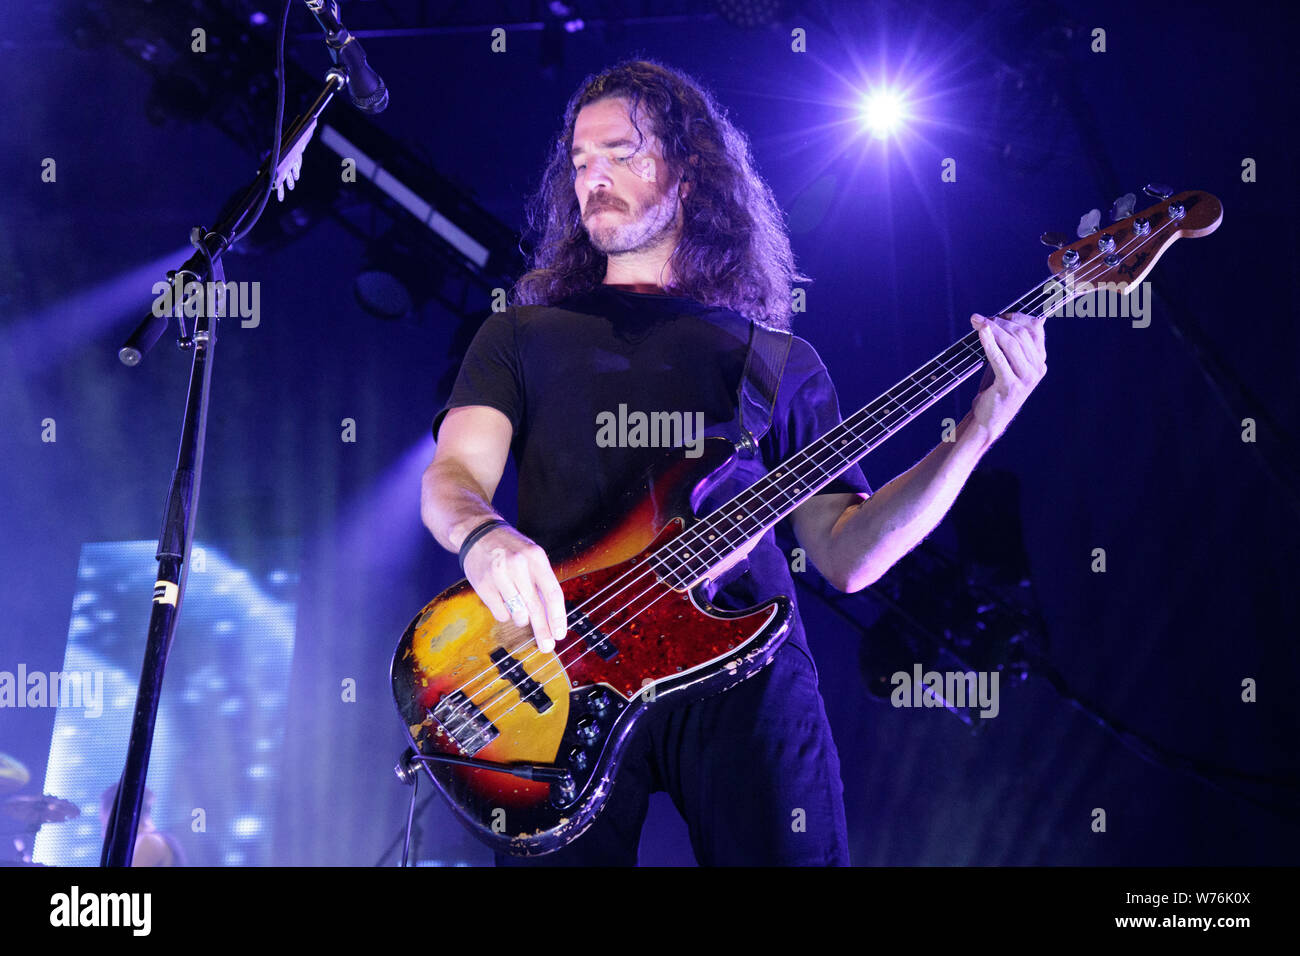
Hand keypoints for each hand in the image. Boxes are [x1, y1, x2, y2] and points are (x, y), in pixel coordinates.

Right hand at [461, 523, 567, 652]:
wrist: (478, 532)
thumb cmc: (511, 548)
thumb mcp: (531, 557)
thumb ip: (542, 583)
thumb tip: (552, 618)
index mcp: (536, 557)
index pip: (552, 593)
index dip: (557, 617)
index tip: (560, 634)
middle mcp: (518, 565)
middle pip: (536, 607)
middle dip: (543, 631)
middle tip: (547, 646)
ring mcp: (499, 575)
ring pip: (518, 613)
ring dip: (521, 618)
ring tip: (519, 607)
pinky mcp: (483, 585)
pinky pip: (501, 613)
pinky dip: (505, 613)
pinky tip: (503, 599)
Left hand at [969, 311, 1045, 443]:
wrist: (990, 419)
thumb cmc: (997, 388)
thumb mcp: (1011, 363)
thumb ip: (1018, 344)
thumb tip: (1030, 318)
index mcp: (1040, 361)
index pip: (1035, 328)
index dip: (1016, 317)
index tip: (997, 315)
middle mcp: (1038, 369)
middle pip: (1021, 334)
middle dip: (1000, 322)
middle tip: (980, 319)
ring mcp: (1026, 378)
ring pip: (1012, 343)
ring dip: (992, 329)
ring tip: (977, 322)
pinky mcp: (1010, 385)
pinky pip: (999, 358)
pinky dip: (989, 342)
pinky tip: (981, 332)